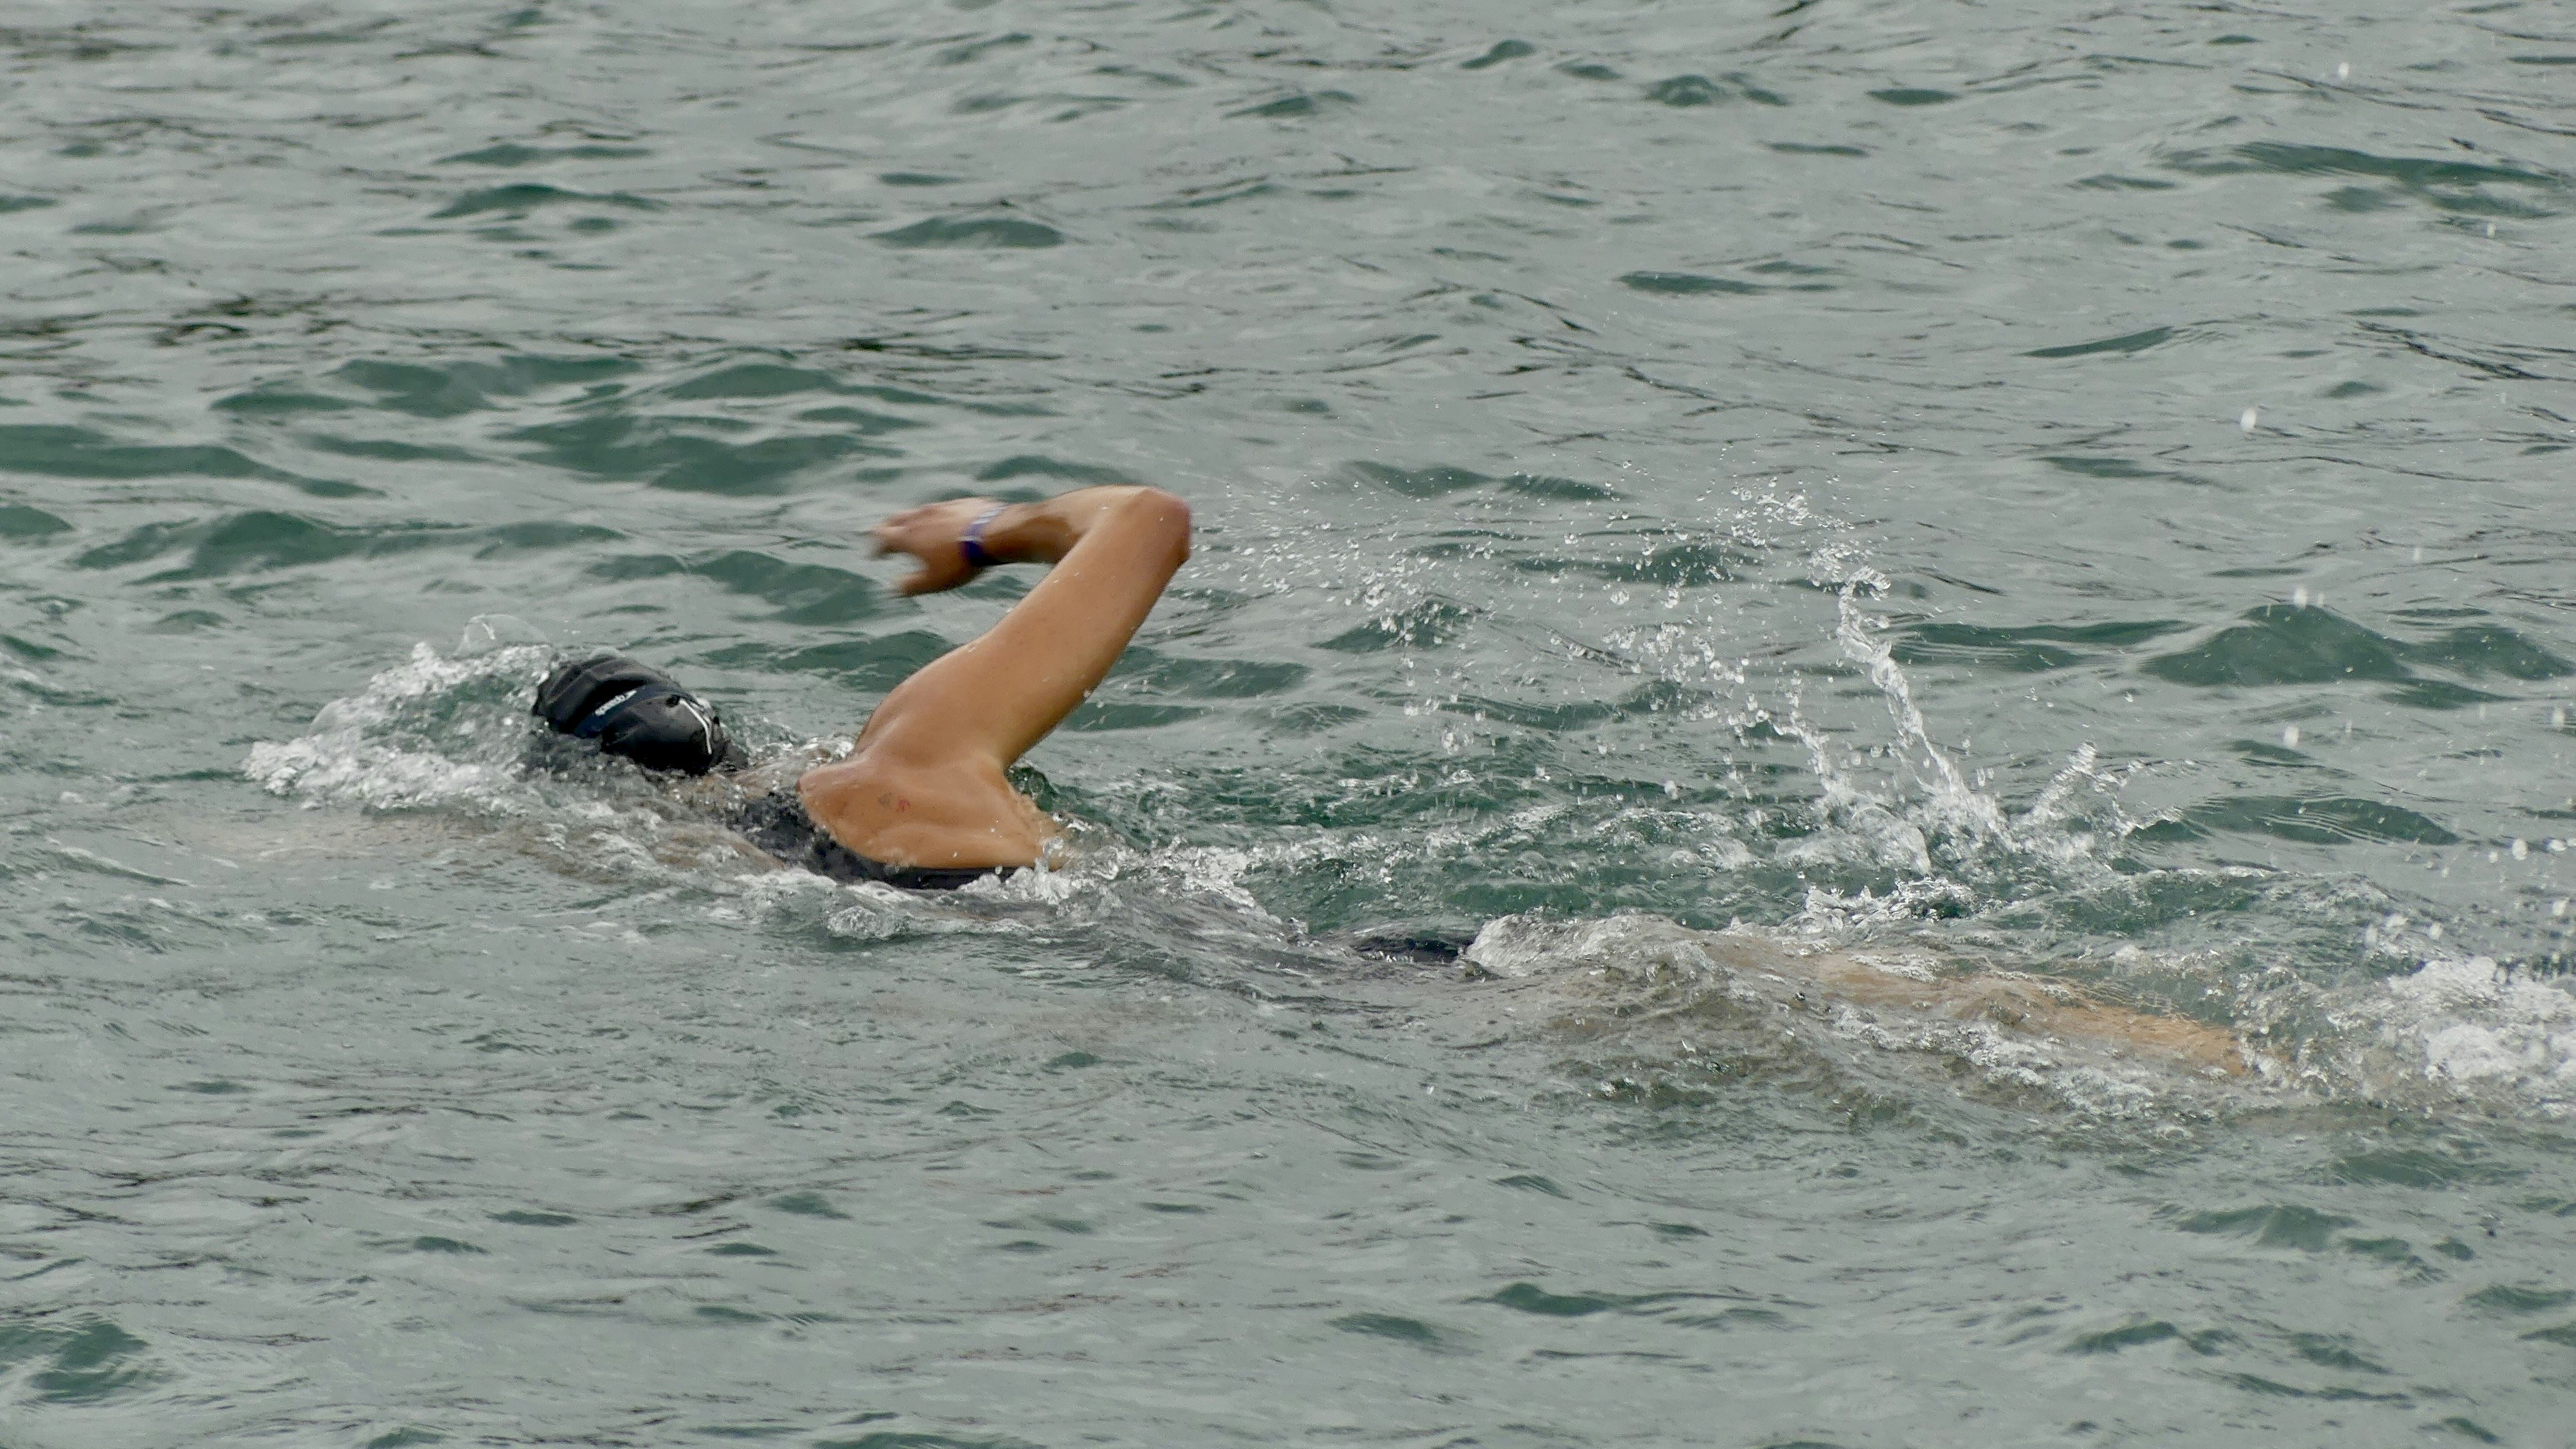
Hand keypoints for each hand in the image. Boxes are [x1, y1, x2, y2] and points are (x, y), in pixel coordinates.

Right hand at [873, 497, 1002, 595]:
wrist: (996, 534)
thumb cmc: (962, 561)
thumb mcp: (934, 581)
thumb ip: (911, 585)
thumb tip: (893, 588)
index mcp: (909, 536)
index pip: (883, 538)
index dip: (876, 547)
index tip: (875, 555)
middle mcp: (921, 517)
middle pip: (896, 519)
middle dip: (888, 528)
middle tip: (886, 536)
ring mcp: (941, 507)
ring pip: (920, 512)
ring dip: (913, 521)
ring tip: (916, 530)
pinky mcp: (961, 503)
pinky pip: (943, 509)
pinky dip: (938, 517)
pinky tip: (946, 524)